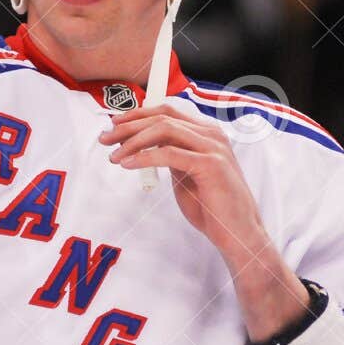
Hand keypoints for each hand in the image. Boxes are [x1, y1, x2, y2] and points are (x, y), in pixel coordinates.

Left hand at [100, 104, 266, 259]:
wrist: (237, 232)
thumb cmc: (213, 207)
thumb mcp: (187, 174)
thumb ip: (173, 156)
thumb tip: (147, 146)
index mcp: (207, 133)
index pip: (168, 112)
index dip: (138, 115)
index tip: (115, 125)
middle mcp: (211, 135)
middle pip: (163, 117)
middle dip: (129, 125)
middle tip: (106, 138)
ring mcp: (213, 148)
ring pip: (164, 130)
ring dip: (134, 140)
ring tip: (115, 154)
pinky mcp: (210, 165)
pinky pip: (169, 154)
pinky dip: (145, 157)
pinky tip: (129, 164)